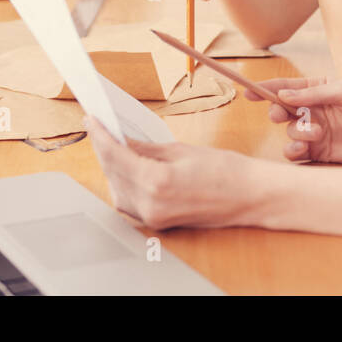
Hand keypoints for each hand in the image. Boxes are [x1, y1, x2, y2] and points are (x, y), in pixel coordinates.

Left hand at [84, 116, 261, 229]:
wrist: (250, 196)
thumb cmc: (225, 170)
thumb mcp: (181, 150)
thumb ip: (146, 148)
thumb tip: (122, 139)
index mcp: (156, 181)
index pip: (114, 155)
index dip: (99, 135)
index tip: (91, 120)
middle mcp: (150, 204)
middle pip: (112, 172)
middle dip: (103, 148)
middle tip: (98, 127)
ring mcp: (153, 217)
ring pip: (117, 189)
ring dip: (111, 167)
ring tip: (111, 144)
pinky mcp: (158, 222)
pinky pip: (129, 202)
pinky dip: (123, 183)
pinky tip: (125, 168)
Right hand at [246, 76, 341, 166]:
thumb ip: (312, 94)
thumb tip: (283, 95)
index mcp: (321, 90)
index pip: (289, 87)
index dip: (268, 88)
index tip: (249, 92)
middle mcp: (317, 110)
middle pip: (284, 109)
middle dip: (277, 110)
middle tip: (279, 113)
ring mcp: (319, 132)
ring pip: (290, 131)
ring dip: (295, 131)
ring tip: (313, 133)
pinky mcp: (323, 153)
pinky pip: (298, 152)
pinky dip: (293, 150)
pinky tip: (301, 148)